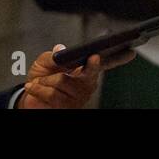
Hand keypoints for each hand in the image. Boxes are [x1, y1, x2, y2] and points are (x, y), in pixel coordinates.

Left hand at [18, 46, 135, 108]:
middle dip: (66, 71)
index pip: (107, 62)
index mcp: (87, 70)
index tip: (130, 52)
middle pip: (87, 73)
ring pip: (64, 82)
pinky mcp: (68, 109)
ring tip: (38, 82)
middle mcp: (87, 84)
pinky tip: (34, 87)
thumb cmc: (41, 77)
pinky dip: (39, 89)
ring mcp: (79, 98)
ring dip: (45, 81)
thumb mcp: (45, 62)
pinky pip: (53, 94)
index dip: (120, 58)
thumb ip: (54, 55)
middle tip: (55, 73)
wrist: (28, 97)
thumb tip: (61, 50)